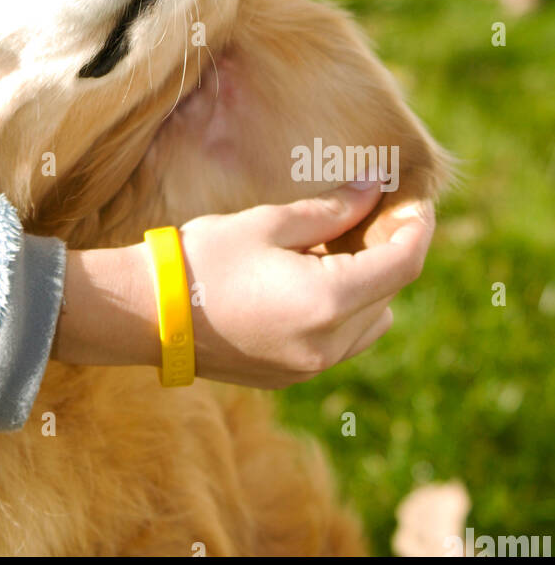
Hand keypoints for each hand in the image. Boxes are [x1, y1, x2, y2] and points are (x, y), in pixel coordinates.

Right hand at [53, 183, 434, 386]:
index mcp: (328, 301)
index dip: (417, 229)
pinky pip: (339, 342)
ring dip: (366, 287)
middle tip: (371, 216)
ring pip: (370, 325)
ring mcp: (311, 366)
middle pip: (390, 295)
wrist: (147, 314)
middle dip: (389, 254)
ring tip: (331, 250)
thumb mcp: (269, 223)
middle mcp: (329, 344)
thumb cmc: (204, 258)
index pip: (402, 265)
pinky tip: (306, 280)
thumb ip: (330, 210)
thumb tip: (374, 188)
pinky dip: (340, 311)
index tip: (418, 202)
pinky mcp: (291, 376)